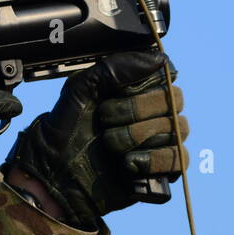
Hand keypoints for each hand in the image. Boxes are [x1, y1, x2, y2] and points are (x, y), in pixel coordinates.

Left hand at [4, 50, 188, 230]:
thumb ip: (112, 69)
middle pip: (173, 103)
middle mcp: (154, 116)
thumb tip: (158, 58)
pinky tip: (128, 165)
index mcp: (137, 93)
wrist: (54, 176)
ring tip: (110, 146)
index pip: (166, 79)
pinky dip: (154, 162)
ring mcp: (159, 144)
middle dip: (135, 112)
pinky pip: (179, 162)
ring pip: (177, 131)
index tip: (114, 94)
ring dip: (138, 137)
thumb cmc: (63, 132)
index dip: (142, 87)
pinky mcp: (160, 172)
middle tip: (105, 121)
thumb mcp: (79, 91)